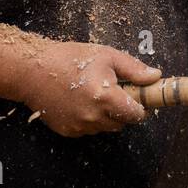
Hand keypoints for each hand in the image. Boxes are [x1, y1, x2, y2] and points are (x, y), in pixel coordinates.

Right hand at [19, 42, 160, 136]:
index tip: (137, 98)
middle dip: (122, 110)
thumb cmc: (69, 58)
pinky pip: (88, 130)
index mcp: (106, 97)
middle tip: (112, 91)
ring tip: (93, 94)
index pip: (136, 115)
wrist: (31, 71)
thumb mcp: (106, 56)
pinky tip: (79, 102)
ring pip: (105, 128)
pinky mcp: (67, 132)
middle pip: (122, 123)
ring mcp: (79, 127)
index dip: (140, 107)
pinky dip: (89, 120)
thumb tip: (156, 76)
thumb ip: (134, 69)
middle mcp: (94, 117)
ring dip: (106, 116)